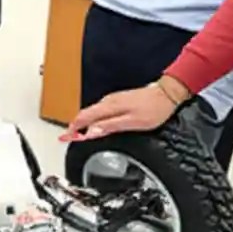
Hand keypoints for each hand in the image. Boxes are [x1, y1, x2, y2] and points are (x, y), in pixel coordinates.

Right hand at [64, 82, 182, 140]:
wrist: (167, 94)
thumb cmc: (154, 109)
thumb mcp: (132, 122)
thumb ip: (110, 126)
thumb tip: (91, 132)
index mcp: (109, 106)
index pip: (83, 117)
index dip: (73, 128)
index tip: (65, 136)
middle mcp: (108, 101)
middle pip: (85, 114)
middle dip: (76, 126)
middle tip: (70, 137)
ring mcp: (113, 99)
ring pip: (93, 111)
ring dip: (84, 122)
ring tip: (80, 133)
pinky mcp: (119, 100)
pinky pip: (100, 110)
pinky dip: (94, 117)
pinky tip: (97, 123)